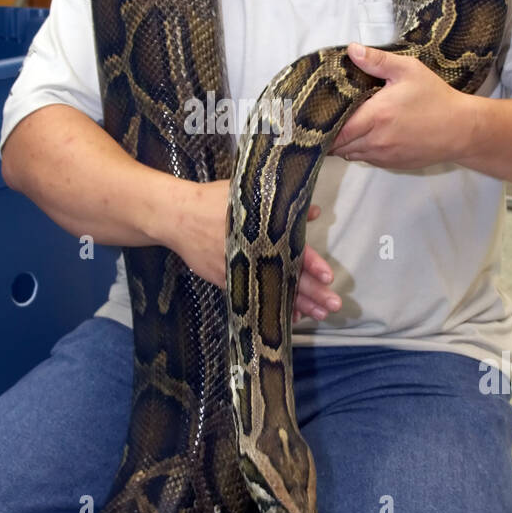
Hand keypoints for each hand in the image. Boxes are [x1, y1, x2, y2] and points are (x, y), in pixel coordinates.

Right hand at [164, 179, 340, 321]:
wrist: (177, 216)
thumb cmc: (212, 201)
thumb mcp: (249, 195)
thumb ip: (283, 206)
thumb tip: (315, 211)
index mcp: (263, 233)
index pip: (293, 251)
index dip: (312, 264)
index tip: (329, 277)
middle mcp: (254, 256)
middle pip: (288, 277)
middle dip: (313, 294)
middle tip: (334, 306)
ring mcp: (238, 271)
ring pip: (273, 292)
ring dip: (297, 305)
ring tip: (318, 315)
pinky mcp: (225, 281)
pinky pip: (254, 298)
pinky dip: (271, 307)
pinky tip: (288, 317)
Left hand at [327, 43, 475, 169]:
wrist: (462, 129)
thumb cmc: (436, 97)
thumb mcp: (408, 70)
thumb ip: (377, 61)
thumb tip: (352, 49)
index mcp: (375, 116)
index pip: (335, 129)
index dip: (323, 125)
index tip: (317, 115)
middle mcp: (376, 140)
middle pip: (338, 146)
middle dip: (330, 135)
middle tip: (327, 120)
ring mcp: (384, 156)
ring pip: (351, 154)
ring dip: (345, 143)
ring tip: (345, 127)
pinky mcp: (392, 165)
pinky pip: (367, 160)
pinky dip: (361, 150)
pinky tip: (367, 136)